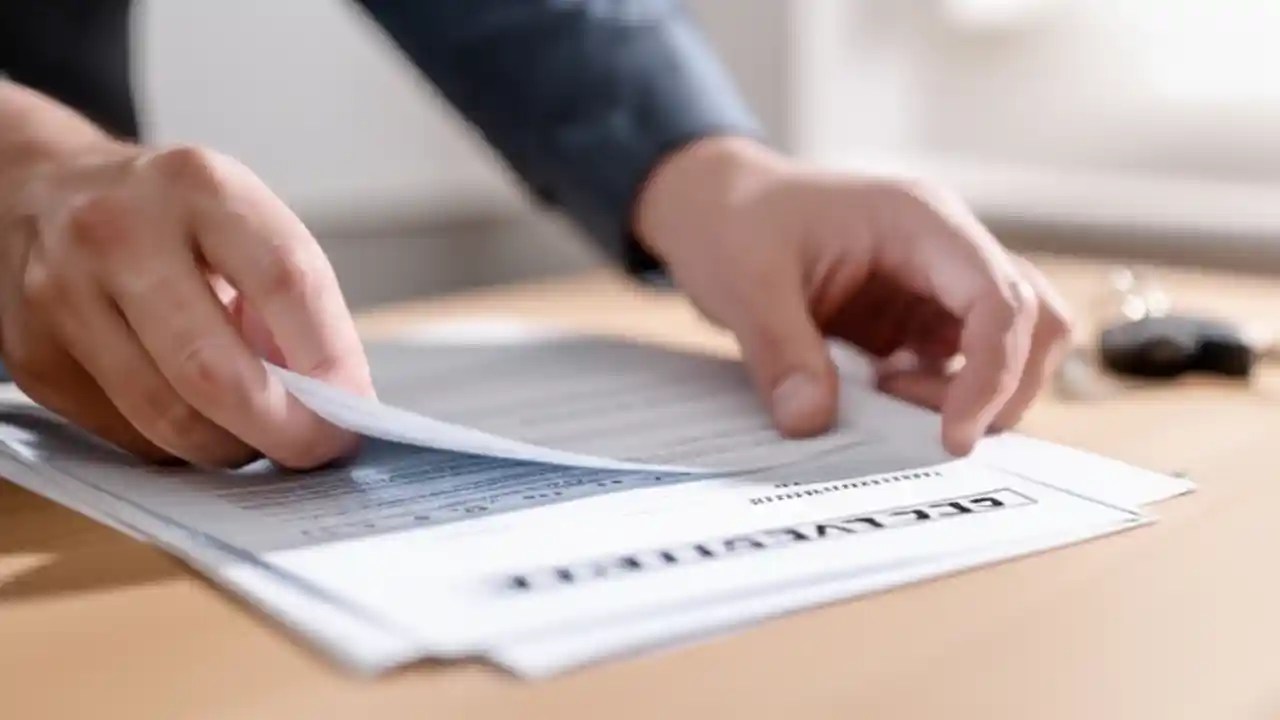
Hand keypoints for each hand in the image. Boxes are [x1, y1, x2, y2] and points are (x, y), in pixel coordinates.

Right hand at [0, 144, 372, 467]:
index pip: (287, 283)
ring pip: (167, 418)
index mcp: (200, 186)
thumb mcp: (241, 222)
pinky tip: (196, 419)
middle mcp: (121, 233)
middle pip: (215, 370)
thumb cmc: (171, 219)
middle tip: (318, 451)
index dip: (332, 361)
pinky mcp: (35, 357)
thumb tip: (336, 405)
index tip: (357, 411)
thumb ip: (291, 302)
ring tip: (261, 436)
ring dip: (232, 446)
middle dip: (283, 430)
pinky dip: (177, 444)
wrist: (43, 192)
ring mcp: (64, 296)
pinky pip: (128, 435)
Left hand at [635, 138, 1072, 454]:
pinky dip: (938, 395)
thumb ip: (781, 352)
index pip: (1001, 299)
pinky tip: (879, 392)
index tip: (953, 437)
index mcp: (920, 221)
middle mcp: (945, 248)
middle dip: (1003, 387)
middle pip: (1035, 320)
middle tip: (932, 428)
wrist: (715, 206)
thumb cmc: (734, 220)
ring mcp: (936, 282)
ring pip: (1007, 346)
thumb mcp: (745, 282)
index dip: (994, 373)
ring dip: (971, 392)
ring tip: (889, 398)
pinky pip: (960, 362)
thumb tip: (811, 422)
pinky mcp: (916, 315)